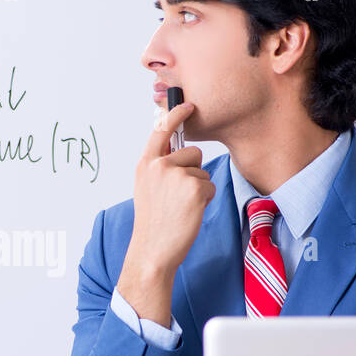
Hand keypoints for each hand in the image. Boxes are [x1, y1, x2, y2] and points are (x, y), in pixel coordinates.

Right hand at [117, 103, 213, 325]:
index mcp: (145, 164)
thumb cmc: (153, 224)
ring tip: (182, 207)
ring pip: (203, 170)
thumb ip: (159, 167)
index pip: (161, 130)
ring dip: (199, 187)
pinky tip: (190, 213)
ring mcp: (177, 176)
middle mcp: (159, 165)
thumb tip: (178, 149)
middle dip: (193, 171)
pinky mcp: (195, 188)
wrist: (153, 250)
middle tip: (178, 197)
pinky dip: (205, 200)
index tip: (188, 105)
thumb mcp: (147, 189)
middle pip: (193, 152)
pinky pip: (210, 185)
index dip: (176, 115)